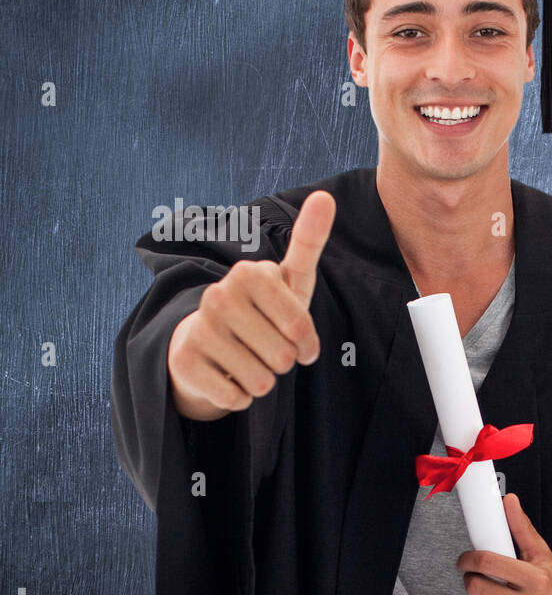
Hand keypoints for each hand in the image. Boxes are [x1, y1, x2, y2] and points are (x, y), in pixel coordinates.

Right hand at [167, 190, 335, 420]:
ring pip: (261, 381)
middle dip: (283, 364)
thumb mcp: (290, 280)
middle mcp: (218, 295)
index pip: (301, 328)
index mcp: (250, 274)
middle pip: (283, 357)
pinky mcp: (183, 361)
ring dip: (263, 381)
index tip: (301, 343)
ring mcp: (198, 327)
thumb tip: (326, 196)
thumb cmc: (263, 312)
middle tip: (268, 351)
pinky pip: (237, 398)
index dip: (307, 346)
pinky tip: (228, 377)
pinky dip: (241, 397)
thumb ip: (308, 241)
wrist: (208, 344)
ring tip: (248, 361)